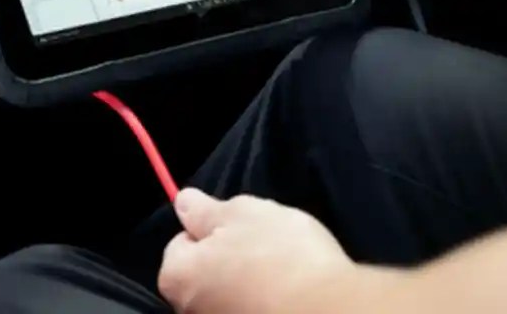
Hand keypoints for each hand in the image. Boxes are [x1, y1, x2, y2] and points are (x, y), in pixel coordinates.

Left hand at [158, 189, 355, 313]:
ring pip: (228, 296)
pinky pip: (251, 309)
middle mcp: (189, 311)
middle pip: (202, 276)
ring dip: (246, 284)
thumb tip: (183, 202)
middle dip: (226, 260)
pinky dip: (263, 303)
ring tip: (282, 272)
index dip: (209, 230)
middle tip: (262, 246)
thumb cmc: (280, 256)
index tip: (238, 228)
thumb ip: (206, 209)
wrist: (328, 309)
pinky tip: (288, 295)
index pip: (179, 244)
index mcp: (178, 278)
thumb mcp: (244, 213)